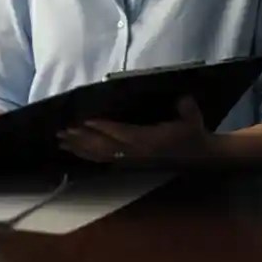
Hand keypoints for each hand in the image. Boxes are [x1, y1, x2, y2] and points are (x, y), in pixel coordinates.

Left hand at [57, 96, 211, 165]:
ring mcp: (132, 159)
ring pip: (101, 154)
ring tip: (61, 141)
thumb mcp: (194, 119)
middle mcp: (137, 152)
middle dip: (83, 139)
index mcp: (151, 141)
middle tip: (63, 131)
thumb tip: (184, 99)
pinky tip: (74, 151)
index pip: (123, 134)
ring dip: (80, 148)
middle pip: (105, 146)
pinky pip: (105, 160)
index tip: (86, 121)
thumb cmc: (194, 132)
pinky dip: (87, 155)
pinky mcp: (129, 162)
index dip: (105, 128)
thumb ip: (188, 109)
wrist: (200, 156)